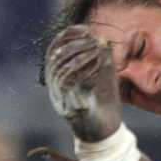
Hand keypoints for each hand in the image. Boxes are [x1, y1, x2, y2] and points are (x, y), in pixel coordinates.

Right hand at [44, 26, 122, 141]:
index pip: (54, 50)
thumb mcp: (104, 76)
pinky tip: (98, 66)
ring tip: (97, 51)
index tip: (85, 29)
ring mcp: (62, 99)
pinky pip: (72, 87)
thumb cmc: (103, 101)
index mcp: (60, 76)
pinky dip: (85, 72)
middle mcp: (56, 87)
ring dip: (80, 57)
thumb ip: (102, 59)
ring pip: (61, 72)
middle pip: (55, 59)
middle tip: (94, 40)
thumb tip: (103, 39)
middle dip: (75, 45)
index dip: (67, 36)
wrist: (106, 131)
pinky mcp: (73, 108)